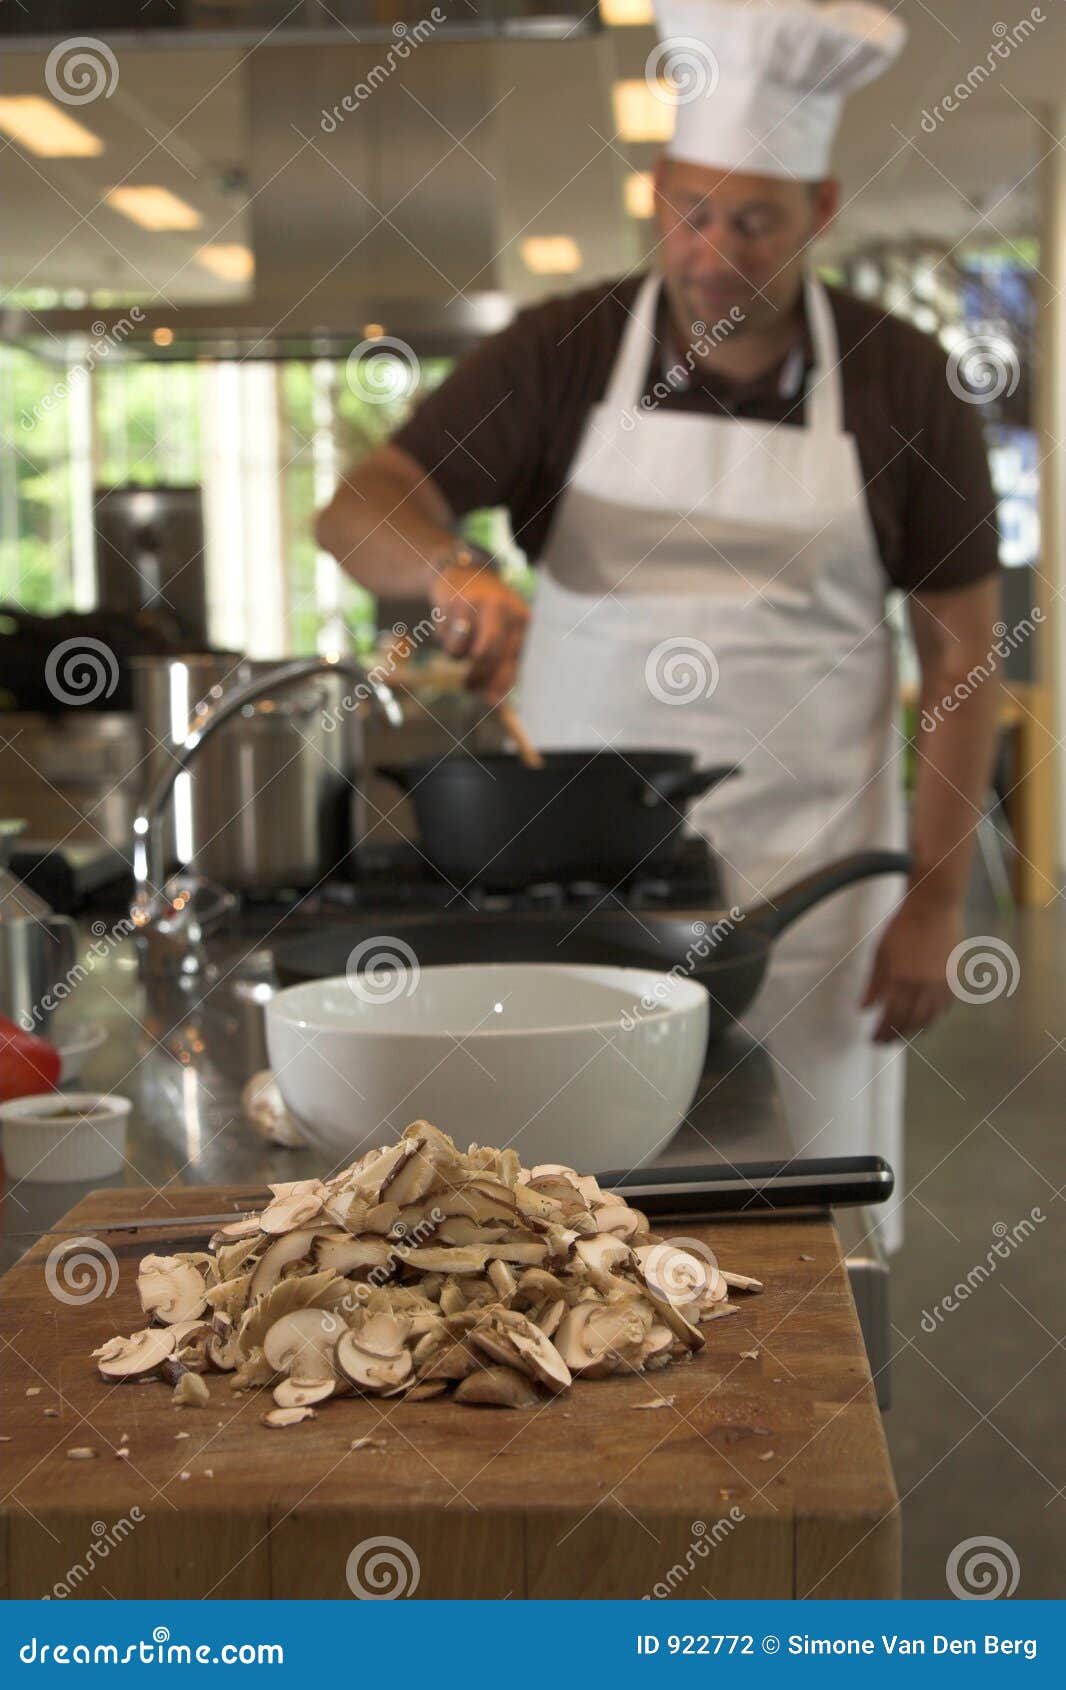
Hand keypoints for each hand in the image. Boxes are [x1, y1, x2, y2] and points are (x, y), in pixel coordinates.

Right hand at [431, 564, 529, 704]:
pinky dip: (444, 638)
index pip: (513, 655)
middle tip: (469, 686)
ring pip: (460, 650)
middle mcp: (502, 609)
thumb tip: (495, 698)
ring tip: (460, 638)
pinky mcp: (453, 602)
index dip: (502, 680)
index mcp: (521, 618)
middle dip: (477, 675)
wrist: (463, 571)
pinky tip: (449, 623)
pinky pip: (445, 638)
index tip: (491, 701)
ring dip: (456, 653)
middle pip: (487, 654)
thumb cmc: (488, 610)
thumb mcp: (505, 628)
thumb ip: (504, 659)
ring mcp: (476, 603)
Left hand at [861, 894, 962, 1043]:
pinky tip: (921, 1021)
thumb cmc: (903, 927)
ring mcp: (941, 985)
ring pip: (928, 1020)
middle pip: (909, 1024)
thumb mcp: (880, 953)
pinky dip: (931, 1019)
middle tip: (884, 1042)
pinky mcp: (953, 981)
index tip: (872, 1040)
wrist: (934, 907)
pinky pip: (942, 1009)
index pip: (890, 1019)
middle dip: (895, 1037)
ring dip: (913, 1032)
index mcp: (901, 980)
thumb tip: (864, 1009)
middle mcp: (923, 987)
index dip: (881, 1033)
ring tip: (901, 1035)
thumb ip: (873, 985)